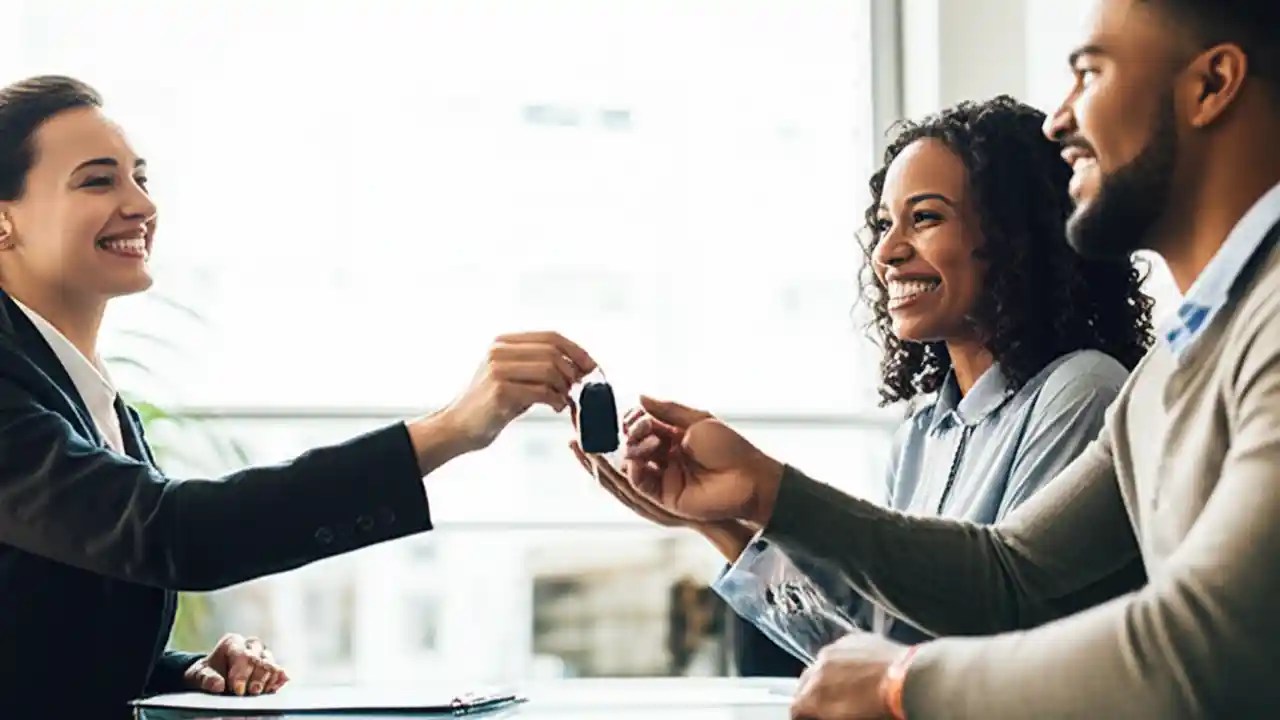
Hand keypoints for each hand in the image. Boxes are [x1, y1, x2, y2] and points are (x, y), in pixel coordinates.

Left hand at [182, 633, 288, 696]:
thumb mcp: (198, 675)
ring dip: (268, 679)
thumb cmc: (206, 673)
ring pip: (271, 664)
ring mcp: (263, 656)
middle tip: (252, 692)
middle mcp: (251, 646)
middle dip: (257, 676)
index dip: (242, 673)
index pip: (242, 655)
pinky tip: (275, 687)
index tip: (237, 689)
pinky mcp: (271, 668)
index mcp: (233, 642)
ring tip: (262, 692)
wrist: (212, 677)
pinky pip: (279, 672)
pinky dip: (278, 680)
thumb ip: (207, 678)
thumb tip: (218, 685)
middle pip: (260, 658)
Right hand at [441, 332, 595, 451]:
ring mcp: (498, 369)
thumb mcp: (513, 378)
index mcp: (503, 343)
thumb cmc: (491, 406)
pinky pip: (541, 391)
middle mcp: (498, 351)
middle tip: (578, 389)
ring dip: (564, 387)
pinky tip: (555, 407)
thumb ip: (539, 368)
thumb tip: (579, 368)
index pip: (550, 336)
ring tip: (563, 400)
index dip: (576, 350)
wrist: (458, 427)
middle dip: (573, 371)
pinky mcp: (500, 391)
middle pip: (553, 351)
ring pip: (549, 369)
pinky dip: (556, 400)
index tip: (592, 366)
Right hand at [622, 396, 784, 525]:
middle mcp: (667, 456)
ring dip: (635, 448)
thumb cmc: (731, 449)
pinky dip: (634, 470)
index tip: (638, 413)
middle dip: (634, 431)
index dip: (635, 419)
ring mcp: (666, 476)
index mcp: (675, 437)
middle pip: (635, 443)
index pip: (643, 426)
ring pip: (633, 462)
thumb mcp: (698, 420)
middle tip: (645, 426)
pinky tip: (642, 459)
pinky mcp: (665, 496)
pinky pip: (640, 484)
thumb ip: (668, 410)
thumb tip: (641, 397)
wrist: (749, 479)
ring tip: (652, 440)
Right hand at [790, 633, 907, 719]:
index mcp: (814, 694)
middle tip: (828, 705)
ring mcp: (835, 649)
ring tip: (847, 687)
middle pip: (805, 684)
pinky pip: (841, 652)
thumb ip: (824, 713)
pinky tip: (861, 671)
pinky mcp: (853, 638)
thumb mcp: (847, 718)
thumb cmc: (881, 709)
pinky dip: (846, 661)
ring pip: (822, 664)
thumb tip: (817, 711)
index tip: (813, 716)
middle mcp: (818, 667)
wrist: (910, 680)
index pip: (796, 708)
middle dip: (813, 695)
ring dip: (829, 676)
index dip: (804, 715)